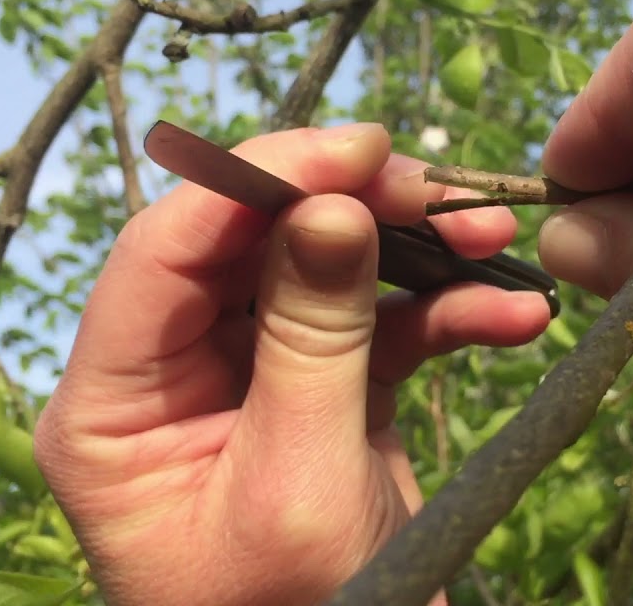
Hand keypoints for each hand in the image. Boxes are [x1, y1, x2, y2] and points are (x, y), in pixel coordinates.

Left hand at [34, 124, 549, 604]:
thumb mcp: (300, 480)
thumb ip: (313, 336)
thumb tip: (333, 205)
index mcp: (117, 404)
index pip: (166, 250)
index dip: (258, 183)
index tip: (356, 151)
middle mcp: (177, 376)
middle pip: (256, 246)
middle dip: (357, 208)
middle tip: (441, 190)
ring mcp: (259, 379)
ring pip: (329, 274)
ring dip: (419, 254)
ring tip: (497, 242)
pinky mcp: (329, 395)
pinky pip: (382, 331)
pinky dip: (447, 316)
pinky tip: (514, 316)